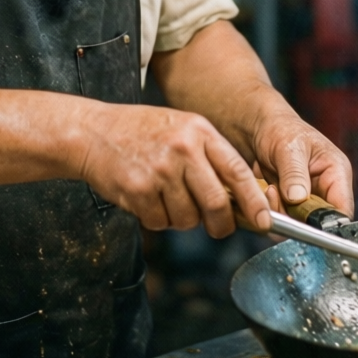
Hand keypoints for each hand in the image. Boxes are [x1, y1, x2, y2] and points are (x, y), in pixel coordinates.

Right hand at [74, 104, 270, 238]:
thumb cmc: (141, 132)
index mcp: (199, 132)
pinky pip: (160, 222)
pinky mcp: (138, 189)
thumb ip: (209, 157)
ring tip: (166, 198)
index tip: (264, 222)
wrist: (93, 132)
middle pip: (216, 203)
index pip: (236, 172)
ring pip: (187, 218)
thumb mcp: (182, 129)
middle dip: (221, 225)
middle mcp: (182, 150)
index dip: (254, 202)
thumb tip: (239, 200)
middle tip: (217, 228)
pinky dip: (156, 219)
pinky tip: (147, 198)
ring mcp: (159, 170)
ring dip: (181, 219)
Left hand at [249, 107, 353, 216]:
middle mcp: (326, 189)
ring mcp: (308, 199)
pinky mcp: (291, 205)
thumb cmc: (281, 129)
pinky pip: (286, 220)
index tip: (303, 221)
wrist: (260, 129)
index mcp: (337, 173)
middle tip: (277, 195)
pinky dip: (274, 211)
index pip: (342, 209)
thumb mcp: (289, 147)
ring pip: (300, 224)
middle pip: (320, 222)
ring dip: (282, 212)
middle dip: (297, 216)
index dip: (326, 222)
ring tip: (270, 188)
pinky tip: (266, 192)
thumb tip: (298, 198)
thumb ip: (294, 173)